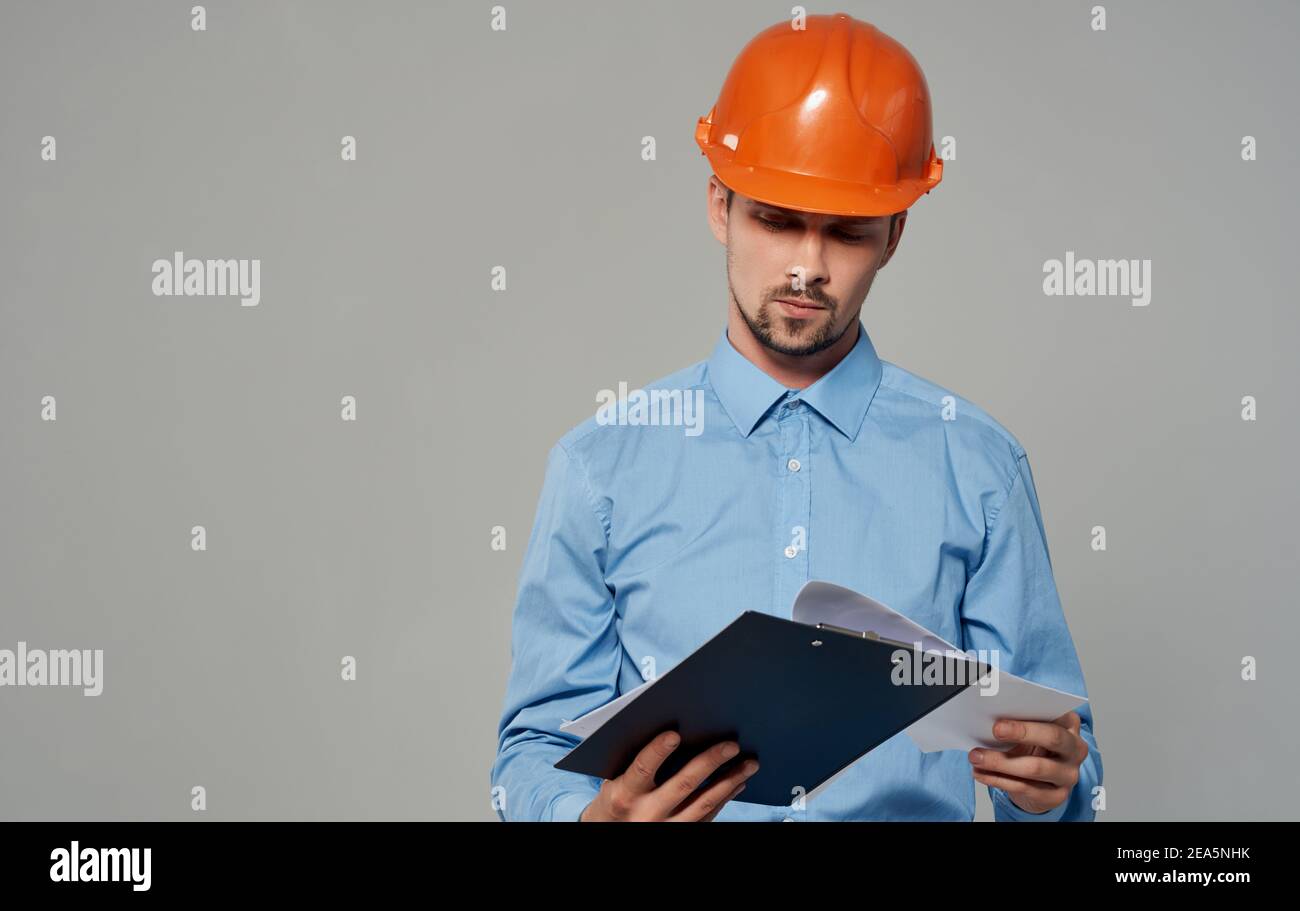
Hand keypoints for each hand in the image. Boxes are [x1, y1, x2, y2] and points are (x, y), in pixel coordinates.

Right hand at [579, 731, 759, 820]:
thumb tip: (672, 729)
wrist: (613, 834)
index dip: (657, 751)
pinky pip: (708, 816)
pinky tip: (737, 782)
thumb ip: (636, 760)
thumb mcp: (615, 781)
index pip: (642, 769)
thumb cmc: (617, 799)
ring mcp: (666, 827)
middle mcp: (647, 814)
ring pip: (703, 803)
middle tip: (731, 745)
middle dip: (709, 762)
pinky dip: (725, 797)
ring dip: (730, 781)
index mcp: (625, 794)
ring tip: (749, 763)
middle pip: (683, 785)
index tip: (674, 734)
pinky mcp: (681, 834)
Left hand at [968, 711, 1087, 814]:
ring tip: (976, 757)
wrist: (1041, 782)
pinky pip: (1025, 788)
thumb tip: (988, 715)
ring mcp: (1068, 774)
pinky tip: (981, 773)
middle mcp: (1075, 749)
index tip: (1007, 713)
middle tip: (994, 730)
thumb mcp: (1028, 730)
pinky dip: (998, 780)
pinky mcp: (1056, 796)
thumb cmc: (1033, 747)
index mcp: (1069, 724)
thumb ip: (1016, 720)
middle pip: (1053, 737)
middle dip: (1022, 732)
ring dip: (1000, 762)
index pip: (1056, 712)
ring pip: (1035, 767)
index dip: (1033, 712)